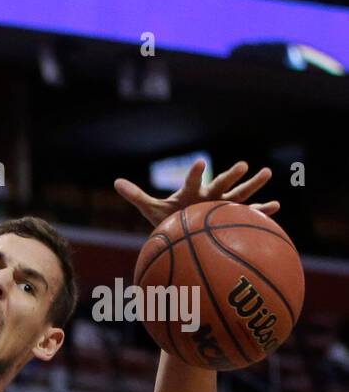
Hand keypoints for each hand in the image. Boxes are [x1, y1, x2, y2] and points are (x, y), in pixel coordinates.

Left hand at [114, 159, 278, 229]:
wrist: (182, 229)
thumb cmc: (168, 219)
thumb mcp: (151, 209)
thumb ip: (136, 195)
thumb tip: (116, 182)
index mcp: (190, 192)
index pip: (192, 180)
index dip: (195, 172)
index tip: (201, 162)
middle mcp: (209, 195)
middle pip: (221, 184)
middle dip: (230, 175)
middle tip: (242, 164)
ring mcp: (222, 205)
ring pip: (240, 193)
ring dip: (253, 184)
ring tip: (267, 172)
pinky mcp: (231, 216)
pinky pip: (249, 213)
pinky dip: (262, 211)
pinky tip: (275, 205)